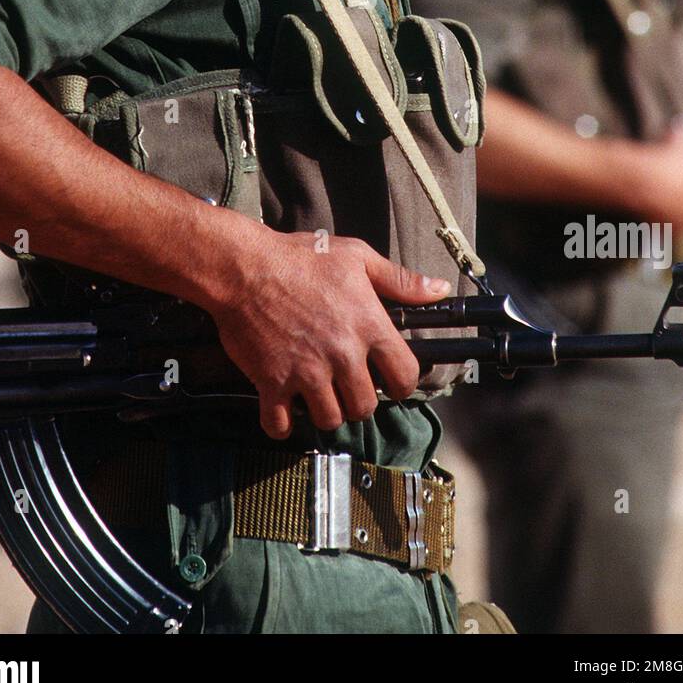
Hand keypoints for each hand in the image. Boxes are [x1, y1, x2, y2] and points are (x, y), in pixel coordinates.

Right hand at [205, 228, 449, 438]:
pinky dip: (282, 423)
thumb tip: (438, 289)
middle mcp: (341, 355)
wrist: (244, 267)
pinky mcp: (272, 382)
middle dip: (359, 400)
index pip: (404, 377)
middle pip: (365, 406)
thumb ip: (399, 280)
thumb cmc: (300, 257)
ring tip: (318, 393)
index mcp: (367, 326)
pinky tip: (283, 407)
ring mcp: (306, 372)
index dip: (401, 383)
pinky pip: (281, 425)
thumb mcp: (356, 257)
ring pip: (329, 419)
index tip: (390, 382)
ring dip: (325, 411)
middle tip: (347, 386)